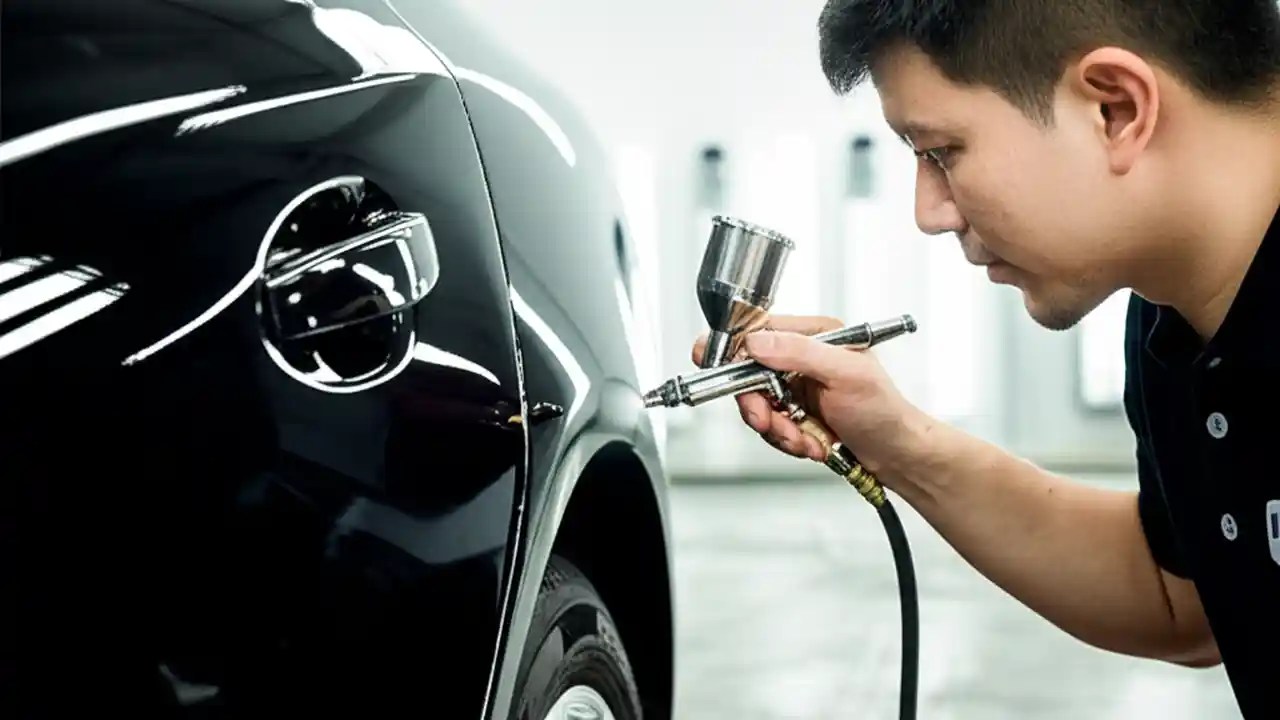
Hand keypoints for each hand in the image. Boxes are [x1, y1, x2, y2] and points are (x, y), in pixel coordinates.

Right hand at [691, 314, 927, 480]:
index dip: (733, 349)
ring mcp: (796, 387)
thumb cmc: (884, 411)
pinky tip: (810, 443)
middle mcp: (801, 358)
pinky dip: (786, 440)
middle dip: (758, 405)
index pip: (761, 332)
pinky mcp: (795, 413)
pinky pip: (770, 426)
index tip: (713, 363)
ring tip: (803, 438)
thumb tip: (758, 342)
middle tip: (769, 421)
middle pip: (750, 374)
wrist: (896, 455)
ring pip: (758, 405)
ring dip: (777, 429)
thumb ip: (800, 353)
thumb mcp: (846, 374)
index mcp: (814, 336)